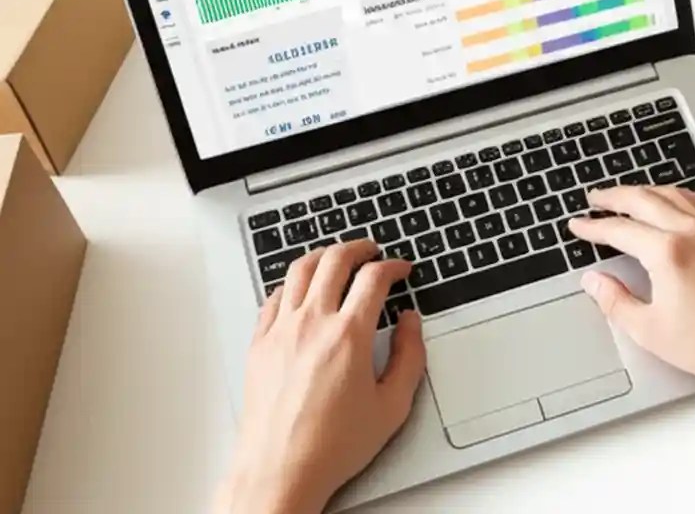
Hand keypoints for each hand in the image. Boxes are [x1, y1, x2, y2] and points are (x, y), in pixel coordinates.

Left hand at [214, 241, 426, 513]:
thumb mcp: (392, 406)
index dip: (393, 266)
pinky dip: (292, 284)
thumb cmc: (332, 445)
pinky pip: (273, 297)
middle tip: (371, 251)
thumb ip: (409, 356)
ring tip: (337, 257)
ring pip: (300, 270)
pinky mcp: (259, 344)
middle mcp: (312, 324)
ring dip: (324, 255)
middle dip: (359, 248)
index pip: (374, 278)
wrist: (280, 469)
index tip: (401, 269)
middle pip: (335, 260)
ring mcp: (280, 331)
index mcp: (348, 336)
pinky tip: (301, 289)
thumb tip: (411, 323)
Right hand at [568, 186, 694, 388]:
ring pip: (670, 194)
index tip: (578, 225)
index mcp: (667, 252)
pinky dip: (675, 195)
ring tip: (625, 195)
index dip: (594, 227)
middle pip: (643, 200)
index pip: (619, 229)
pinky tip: (670, 200)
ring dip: (643, 190)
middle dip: (613, 197)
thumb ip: (616, 302)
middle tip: (594, 199)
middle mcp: (690, 232)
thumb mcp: (650, 330)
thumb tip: (595, 282)